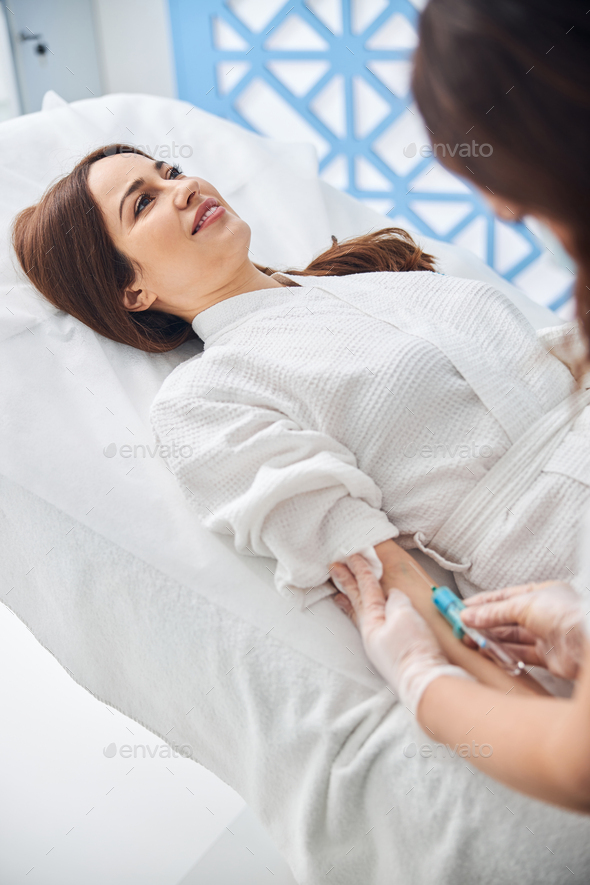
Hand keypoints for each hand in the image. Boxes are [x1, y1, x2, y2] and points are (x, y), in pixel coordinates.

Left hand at [331, 553, 473, 713]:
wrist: (426, 684)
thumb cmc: (414, 650)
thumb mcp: (405, 617)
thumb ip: (396, 602)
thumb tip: (393, 597)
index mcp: (372, 621)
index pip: (366, 589)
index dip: (360, 570)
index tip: (350, 555)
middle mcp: (371, 634)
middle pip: (357, 601)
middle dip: (345, 583)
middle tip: (333, 567)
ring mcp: (379, 646)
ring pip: (361, 615)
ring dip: (351, 600)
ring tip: (339, 592)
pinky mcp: (391, 655)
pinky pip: (373, 627)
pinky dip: (365, 616)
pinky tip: (369, 618)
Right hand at [461, 581, 586, 679]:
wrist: (587, 643)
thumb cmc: (565, 613)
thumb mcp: (522, 604)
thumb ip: (494, 612)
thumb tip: (470, 615)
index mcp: (541, 594)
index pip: (505, 597)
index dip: (482, 603)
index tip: (462, 608)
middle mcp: (544, 614)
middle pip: (506, 619)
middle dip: (483, 623)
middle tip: (462, 627)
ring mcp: (546, 636)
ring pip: (511, 638)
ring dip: (490, 639)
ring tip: (469, 640)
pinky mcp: (547, 657)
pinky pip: (519, 655)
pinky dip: (503, 653)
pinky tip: (488, 652)